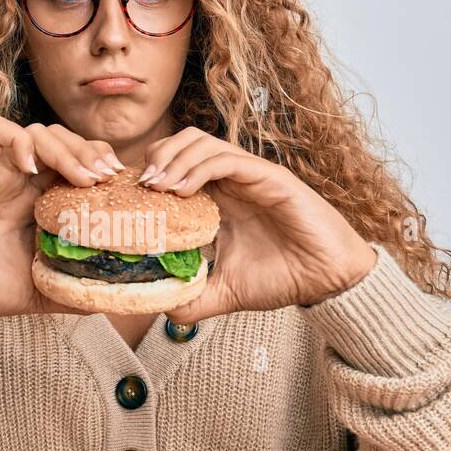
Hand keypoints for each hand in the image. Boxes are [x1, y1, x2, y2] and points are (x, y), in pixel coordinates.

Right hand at [0, 115, 123, 318]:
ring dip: (66, 147)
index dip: (101, 162)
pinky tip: (33, 170)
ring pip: (39, 131)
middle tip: (105, 178)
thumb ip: (80, 290)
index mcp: (41, 202)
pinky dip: (22, 142)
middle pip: (65, 139)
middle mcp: (23, 182)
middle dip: (90, 151)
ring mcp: (0, 172)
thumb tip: (121, 296)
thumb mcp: (48, 291)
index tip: (119, 184)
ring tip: (80, 177)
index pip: (79, 161)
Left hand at [135, 127, 378, 322]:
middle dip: (153, 158)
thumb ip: (193, 298)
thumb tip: (160, 307)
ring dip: (171, 158)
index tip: (123, 197)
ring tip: (153, 186)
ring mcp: (249, 175)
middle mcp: (230, 181)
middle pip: (181, 144)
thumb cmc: (283, 278)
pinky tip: (179, 189)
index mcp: (218, 199)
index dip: (146, 174)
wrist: (327, 281)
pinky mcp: (268, 176)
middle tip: (136, 187)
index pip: (173, 167)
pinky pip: (227, 159)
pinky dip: (197, 168)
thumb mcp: (225, 293)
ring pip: (200, 143)